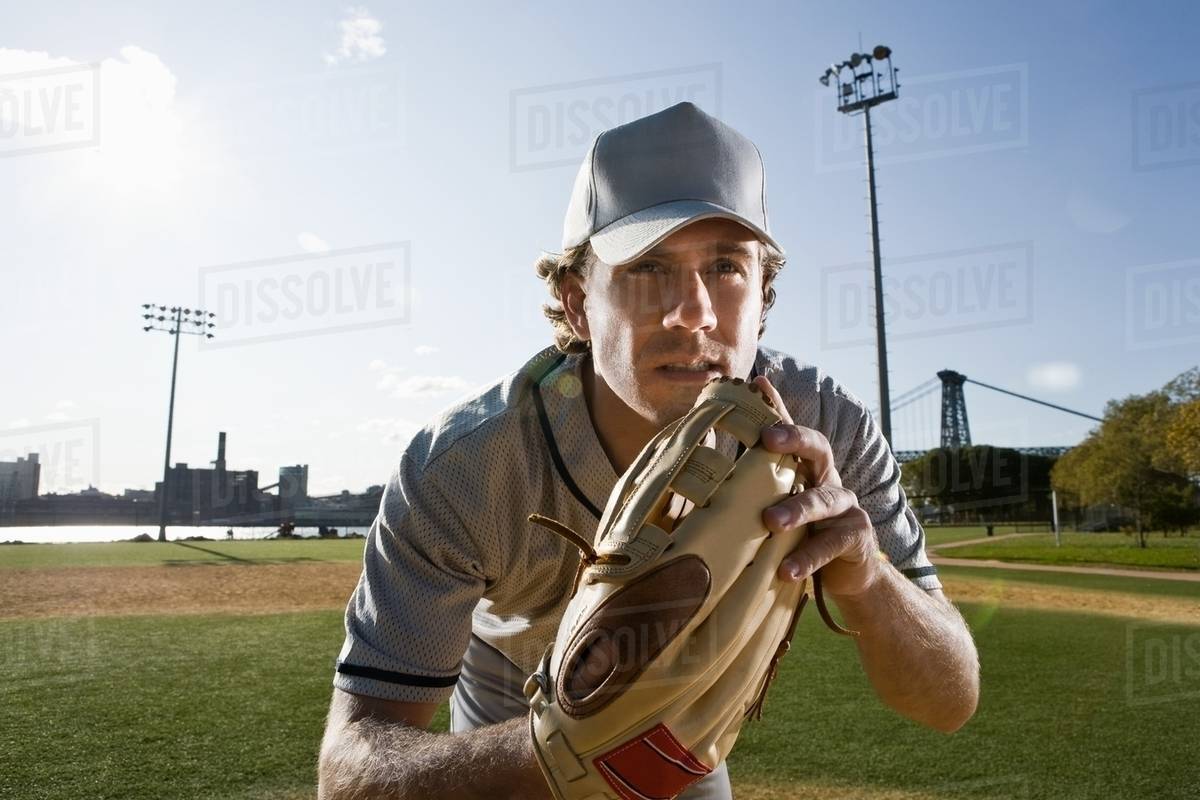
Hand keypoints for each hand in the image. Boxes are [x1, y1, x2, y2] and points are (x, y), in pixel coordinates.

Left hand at [752, 376, 883, 597]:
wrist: (846, 576)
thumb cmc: (801, 537)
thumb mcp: (777, 510)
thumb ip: (752, 491)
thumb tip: (705, 473)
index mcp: (806, 470)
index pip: (792, 432)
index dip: (777, 406)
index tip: (757, 384)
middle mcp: (829, 480)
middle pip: (818, 448)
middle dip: (795, 439)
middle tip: (768, 439)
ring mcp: (846, 507)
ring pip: (824, 499)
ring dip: (797, 509)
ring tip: (770, 521)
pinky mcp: (855, 537)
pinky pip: (831, 544)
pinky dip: (808, 557)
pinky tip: (786, 570)